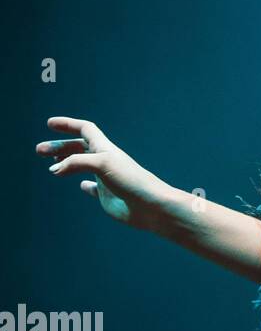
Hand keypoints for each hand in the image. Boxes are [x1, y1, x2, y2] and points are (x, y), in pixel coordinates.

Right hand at [38, 117, 173, 230]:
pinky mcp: (108, 195)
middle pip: (79, 148)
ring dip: (66, 163)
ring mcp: (106, 178)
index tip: (49, 123)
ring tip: (50, 167)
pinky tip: (82, 186)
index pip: (85, 129)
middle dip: (59, 147)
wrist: (151, 206)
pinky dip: (86, 186)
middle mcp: (106, 161)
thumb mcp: (102, 164)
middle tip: (39, 151)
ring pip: (83, 166)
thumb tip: (54, 169)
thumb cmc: (131, 181)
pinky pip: (95, 188)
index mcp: (105, 149)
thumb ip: (76, 163)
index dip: (68, 124)